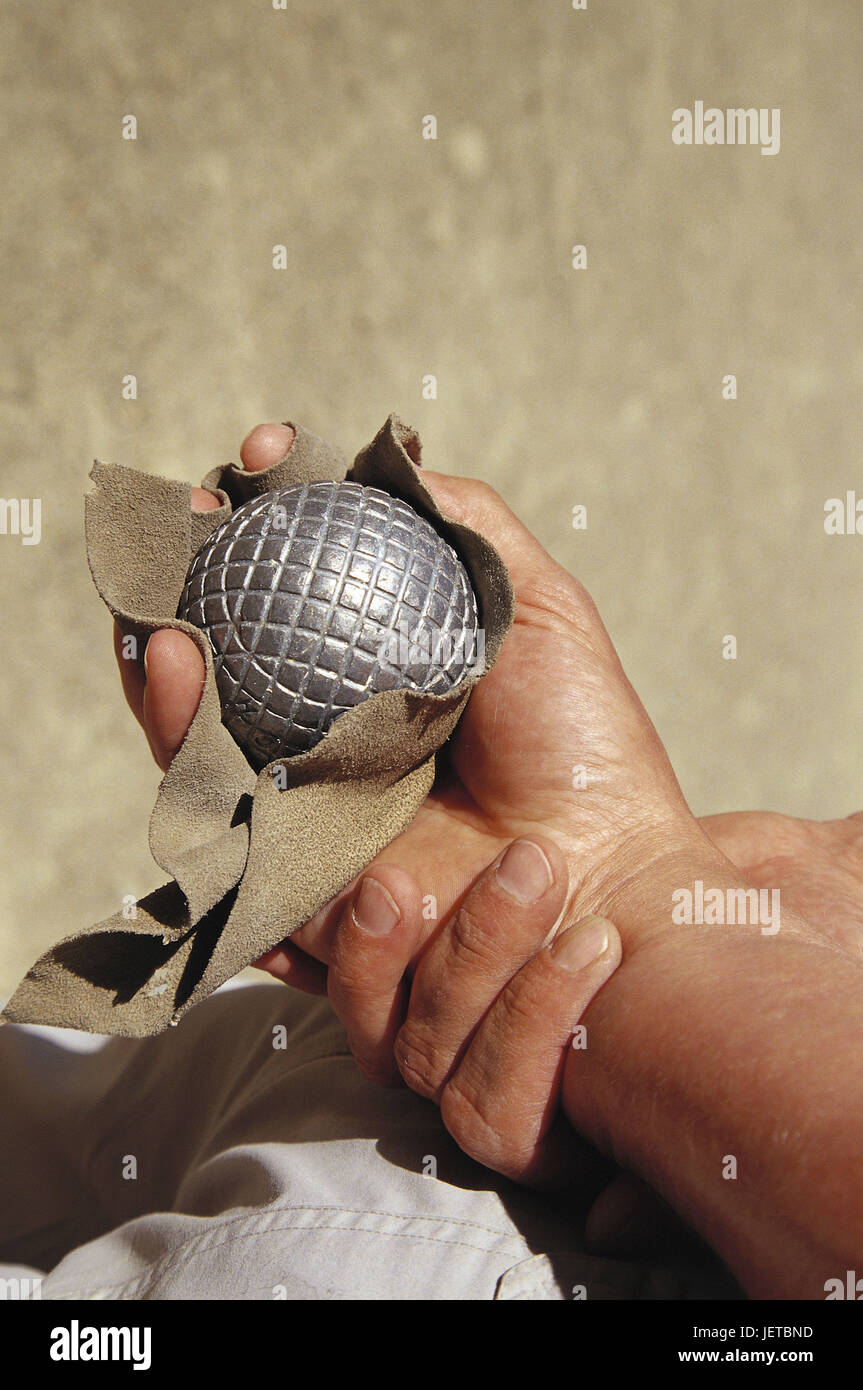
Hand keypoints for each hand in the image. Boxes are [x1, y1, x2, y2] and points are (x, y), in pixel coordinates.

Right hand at [117, 421, 713, 988]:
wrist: (604, 863)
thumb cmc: (583, 742)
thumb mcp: (534, 606)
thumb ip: (463, 529)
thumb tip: (383, 455)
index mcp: (375, 683)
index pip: (285, 604)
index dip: (258, 535)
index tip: (252, 465)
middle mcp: (325, 742)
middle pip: (217, 667)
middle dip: (178, 589)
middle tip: (175, 519)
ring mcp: (302, 808)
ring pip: (192, 736)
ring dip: (163, 661)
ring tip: (162, 600)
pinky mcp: (289, 875)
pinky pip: (208, 811)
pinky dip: (179, 736)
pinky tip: (176, 665)